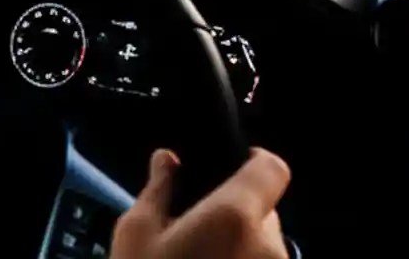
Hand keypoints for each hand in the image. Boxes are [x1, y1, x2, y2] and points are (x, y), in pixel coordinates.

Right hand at [113, 148, 291, 258]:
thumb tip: (165, 160)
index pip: (271, 168)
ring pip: (262, 243)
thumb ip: (157, 190)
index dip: (255, 160)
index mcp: (235, 217)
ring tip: (199, 255)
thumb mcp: (136, 234)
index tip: (233, 163)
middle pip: (263, 208)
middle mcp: (267, 247)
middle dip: (235, 210)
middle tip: (196, 226)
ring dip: (238, 242)